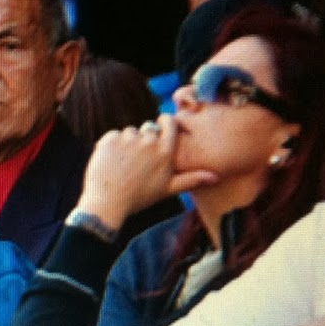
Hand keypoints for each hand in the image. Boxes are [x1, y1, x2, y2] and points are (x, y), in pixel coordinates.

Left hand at [75, 116, 216, 229]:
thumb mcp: (168, 189)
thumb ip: (192, 179)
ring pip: (130, 132)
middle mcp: (149, 142)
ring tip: (124, 164)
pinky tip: (112, 161)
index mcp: (166, 151)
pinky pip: (113, 135)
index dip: (164, 122)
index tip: (160, 125)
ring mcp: (128, 139)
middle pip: (148, 128)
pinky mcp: (110, 140)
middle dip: (144, 139)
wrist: (108, 203)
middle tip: (137, 160)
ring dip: (127, 142)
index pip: (169, 122)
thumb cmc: (140, 197)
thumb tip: (216, 177)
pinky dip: (111, 145)